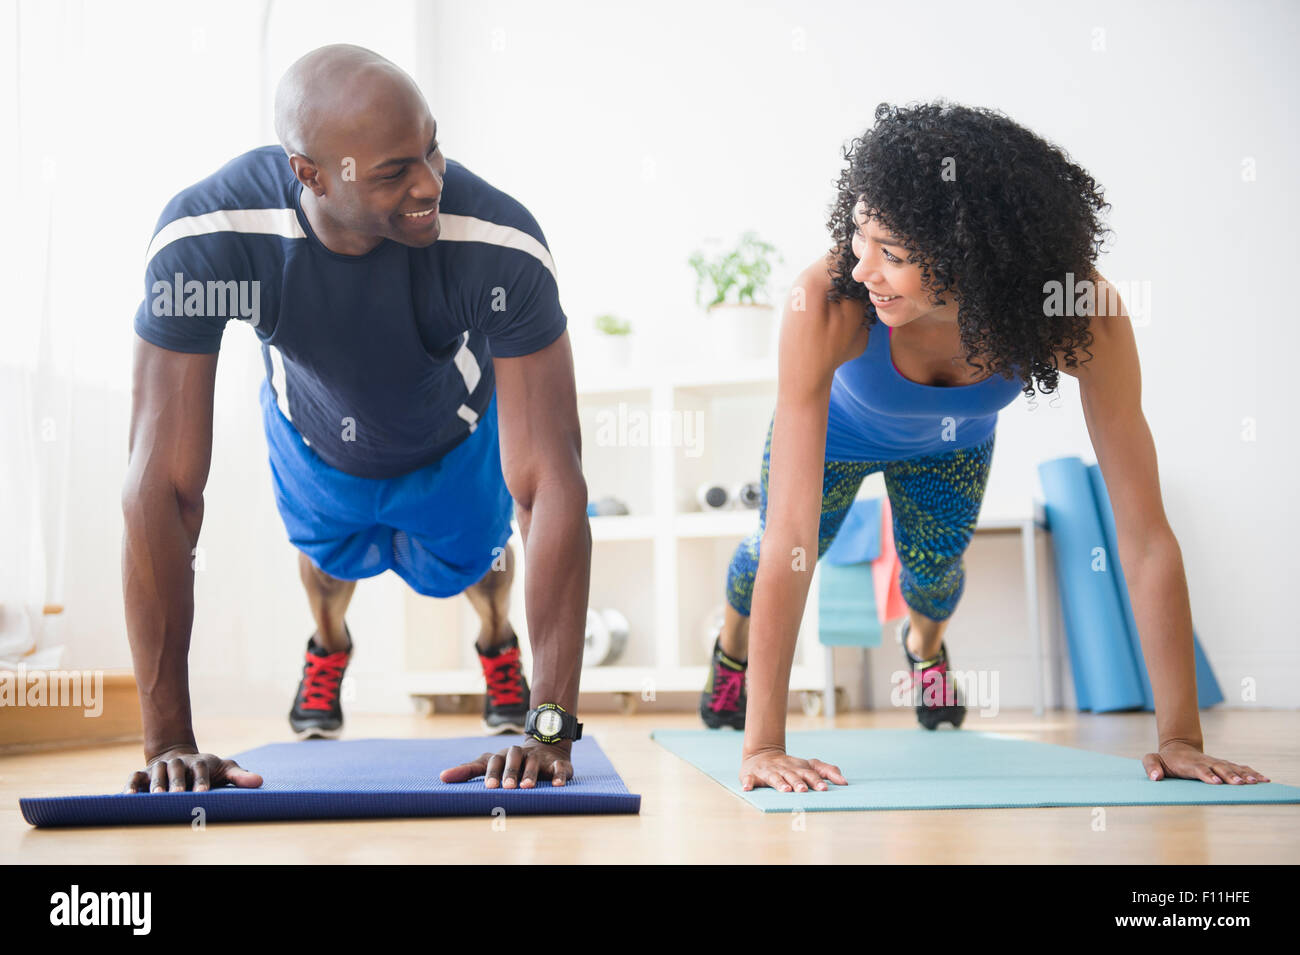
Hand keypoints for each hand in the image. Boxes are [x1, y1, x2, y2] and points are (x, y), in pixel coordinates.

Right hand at [123, 745, 263, 792]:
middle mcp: (178, 764)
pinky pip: (134, 777)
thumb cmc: (207, 769)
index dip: (202, 780)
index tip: (203, 793)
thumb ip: (239, 776)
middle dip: (177, 783)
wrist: (179, 757)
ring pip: (156, 773)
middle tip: (177, 796)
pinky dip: (130, 785)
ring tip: (156, 797)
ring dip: (156, 785)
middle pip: (177, 771)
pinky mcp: (144, 774)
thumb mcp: (224, 769)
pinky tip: (127, 796)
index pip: (201, 769)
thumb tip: (259, 782)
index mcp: (199, 763)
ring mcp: (160, 768)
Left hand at [440, 738, 573, 788]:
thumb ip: (467, 770)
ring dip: (531, 775)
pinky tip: (557, 785)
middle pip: (515, 759)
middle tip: (507, 788)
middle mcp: (521, 754)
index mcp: (504, 755)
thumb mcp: (488, 763)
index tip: (489, 787)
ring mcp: (539, 758)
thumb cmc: (510, 761)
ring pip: (534, 763)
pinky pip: (560, 768)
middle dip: (511, 773)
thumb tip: (441, 778)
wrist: (546, 744)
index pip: (495, 761)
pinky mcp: (558, 763)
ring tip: (527, 788)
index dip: (492, 773)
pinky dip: (559, 775)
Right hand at [740, 747, 846, 792]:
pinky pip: (749, 779)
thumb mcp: (808, 764)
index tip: (824, 788)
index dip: (816, 780)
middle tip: (804, 790)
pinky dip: (748, 782)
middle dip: (799, 782)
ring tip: (785, 790)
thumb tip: (845, 782)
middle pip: (793, 775)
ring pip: (775, 778)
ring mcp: (769, 771)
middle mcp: (784, 769)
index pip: (809, 773)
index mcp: (798, 767)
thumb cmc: (789, 765)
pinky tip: (747, 788)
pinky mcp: (752, 775)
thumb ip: (827, 770)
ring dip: (780, 783)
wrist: (760, 754)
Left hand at [1142, 740, 1269, 784]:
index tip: (1216, 782)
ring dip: (1244, 775)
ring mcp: (1216, 763)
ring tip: (1256, 782)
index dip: (1207, 775)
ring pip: (1232, 768)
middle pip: (1219, 768)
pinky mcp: (1223, 765)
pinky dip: (1251, 773)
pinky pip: (1239, 768)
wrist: (1177, 748)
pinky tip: (1263, 779)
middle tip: (1240, 784)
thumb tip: (1155, 778)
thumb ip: (1151, 767)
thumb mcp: (1152, 760)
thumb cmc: (1165, 759)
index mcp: (1189, 763)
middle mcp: (1206, 762)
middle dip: (1229, 776)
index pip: (1199, 769)